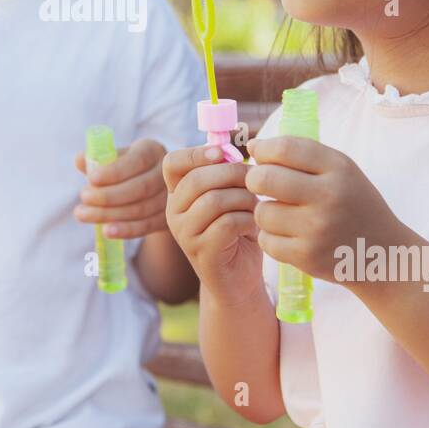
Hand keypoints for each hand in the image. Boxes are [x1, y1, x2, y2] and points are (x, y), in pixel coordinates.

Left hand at [74, 138, 167, 238]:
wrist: (148, 191)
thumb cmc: (124, 169)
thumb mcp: (113, 159)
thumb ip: (97, 158)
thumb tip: (80, 159)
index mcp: (151, 151)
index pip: (137, 160)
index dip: (115, 171)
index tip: (91, 178)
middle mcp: (165, 173)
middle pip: (141, 187)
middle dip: (109, 195)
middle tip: (84, 197)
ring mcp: (169, 198)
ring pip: (142, 209)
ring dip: (110, 214)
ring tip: (83, 215)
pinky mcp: (166, 219)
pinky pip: (146, 226)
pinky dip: (126, 230)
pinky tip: (106, 231)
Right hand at [162, 145, 261, 305]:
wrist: (238, 280)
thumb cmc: (237, 231)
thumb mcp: (229, 197)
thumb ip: (225, 174)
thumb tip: (233, 147)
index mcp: (178, 194)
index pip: (172, 163)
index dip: (197, 153)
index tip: (223, 153)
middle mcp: (174, 212)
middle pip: (197, 180)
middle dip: (233, 173)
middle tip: (256, 180)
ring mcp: (185, 234)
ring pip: (214, 200)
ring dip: (244, 199)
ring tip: (256, 206)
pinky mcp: (202, 253)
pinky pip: (227, 224)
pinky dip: (248, 220)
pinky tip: (254, 226)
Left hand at [245, 136, 403, 284]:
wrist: (383, 253)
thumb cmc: (353, 204)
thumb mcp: (340, 170)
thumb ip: (299, 153)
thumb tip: (252, 147)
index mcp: (338, 169)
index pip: (285, 148)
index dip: (264, 149)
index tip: (259, 154)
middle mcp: (329, 196)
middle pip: (264, 179)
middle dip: (254, 179)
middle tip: (260, 184)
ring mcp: (318, 229)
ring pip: (262, 213)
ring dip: (265, 212)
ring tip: (282, 214)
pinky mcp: (308, 256)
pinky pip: (266, 241)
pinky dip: (271, 237)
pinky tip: (288, 235)